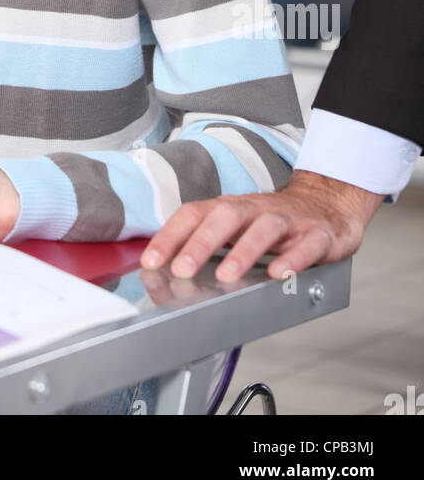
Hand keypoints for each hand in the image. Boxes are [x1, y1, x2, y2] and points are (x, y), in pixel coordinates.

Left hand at [140, 170, 384, 281]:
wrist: (329, 203)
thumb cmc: (272, 222)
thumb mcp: (237, 227)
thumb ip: (206, 244)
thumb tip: (166, 270)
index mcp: (231, 208)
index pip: (194, 214)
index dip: (171, 235)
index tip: (151, 261)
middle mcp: (256, 209)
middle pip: (226, 216)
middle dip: (201, 243)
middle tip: (181, 270)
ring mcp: (289, 220)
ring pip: (265, 228)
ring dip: (244, 251)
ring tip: (226, 276)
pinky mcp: (319, 234)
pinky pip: (308, 245)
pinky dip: (294, 258)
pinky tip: (280, 273)